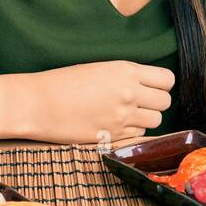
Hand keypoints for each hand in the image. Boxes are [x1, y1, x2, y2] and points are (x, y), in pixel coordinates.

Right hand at [22, 61, 173, 144]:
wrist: (38, 103)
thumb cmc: (63, 82)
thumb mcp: (99, 68)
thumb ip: (126, 75)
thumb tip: (147, 84)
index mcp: (125, 71)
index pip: (167, 79)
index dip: (161, 84)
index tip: (152, 86)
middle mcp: (129, 94)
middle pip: (165, 101)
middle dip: (156, 102)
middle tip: (140, 101)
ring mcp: (122, 117)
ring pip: (155, 121)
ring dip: (145, 118)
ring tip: (126, 113)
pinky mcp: (113, 137)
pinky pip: (138, 135)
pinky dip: (132, 131)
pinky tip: (114, 124)